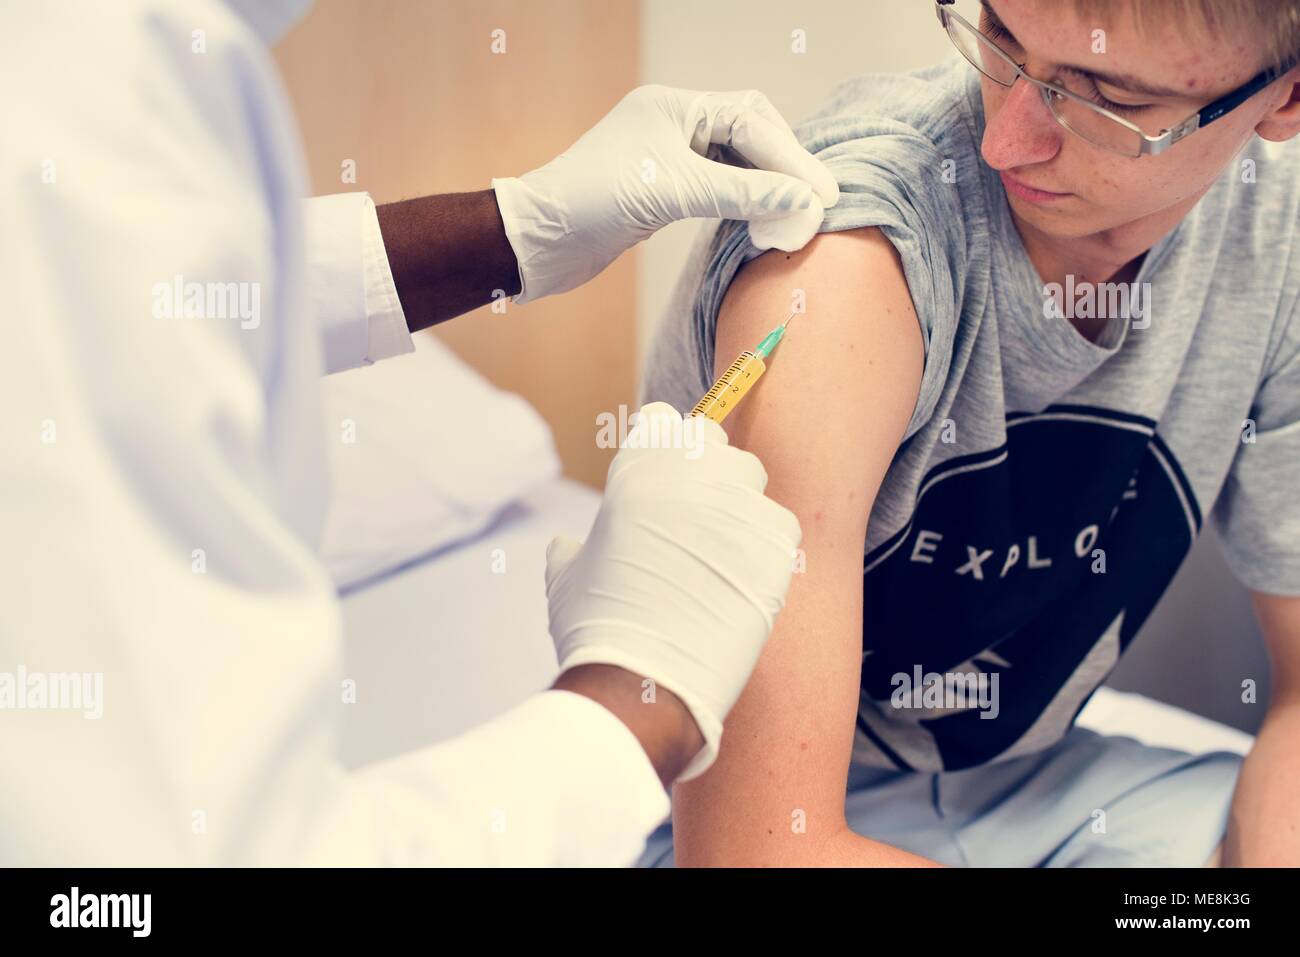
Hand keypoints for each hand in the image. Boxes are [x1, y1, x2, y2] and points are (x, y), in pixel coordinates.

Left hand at [492, 85, 839, 301]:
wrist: (541, 239)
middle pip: (749, 133)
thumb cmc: (595, 201)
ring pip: (735, 162)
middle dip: (784, 165)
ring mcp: (668, 156)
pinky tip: (763, 220)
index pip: (750, 120)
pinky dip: (744, 202)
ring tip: (798, 214)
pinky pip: (718, 187)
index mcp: (674, 105)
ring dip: (766, 185)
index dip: (790, 157)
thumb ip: (741, 193)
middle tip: (819, 201)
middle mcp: (673, 123)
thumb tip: (802, 199)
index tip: (823, 192)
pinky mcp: (662, 189)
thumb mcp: (675, 192)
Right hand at [544, 402, 801, 781]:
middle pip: (714, 446)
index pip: (662, 421)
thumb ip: (573, 547)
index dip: (663, 448)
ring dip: (737, 508)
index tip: (663, 479)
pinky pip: (779, 526)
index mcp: (638, 465)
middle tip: (691, 523)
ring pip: (751, 483)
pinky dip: (764, 546)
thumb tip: (569, 546)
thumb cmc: (596, 629)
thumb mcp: (567, 576)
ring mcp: (739, 504)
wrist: (643, 684)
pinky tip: (742, 580)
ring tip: (717, 557)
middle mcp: (693, 472)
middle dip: (705, 475)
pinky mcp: (776, 544)